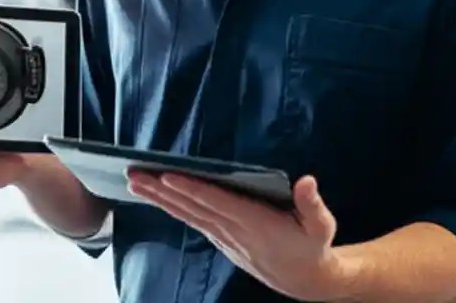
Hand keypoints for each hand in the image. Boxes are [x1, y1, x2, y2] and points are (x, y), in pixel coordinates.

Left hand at [128, 172, 349, 301]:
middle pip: (192, 208)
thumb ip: (312, 204)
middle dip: (163, 191)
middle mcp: (234, 231)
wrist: (304, 281)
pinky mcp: (222, 240)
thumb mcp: (321, 226)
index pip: (217, 202)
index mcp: (256, 223)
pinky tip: (157, 197)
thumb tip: (306, 181)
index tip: (168, 176)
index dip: (192, 190)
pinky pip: (192, 221)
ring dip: (160, 199)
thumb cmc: (312, 246)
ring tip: (135, 183)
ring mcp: (225, 237)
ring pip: (187, 215)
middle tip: (134, 175)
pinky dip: (173, 207)